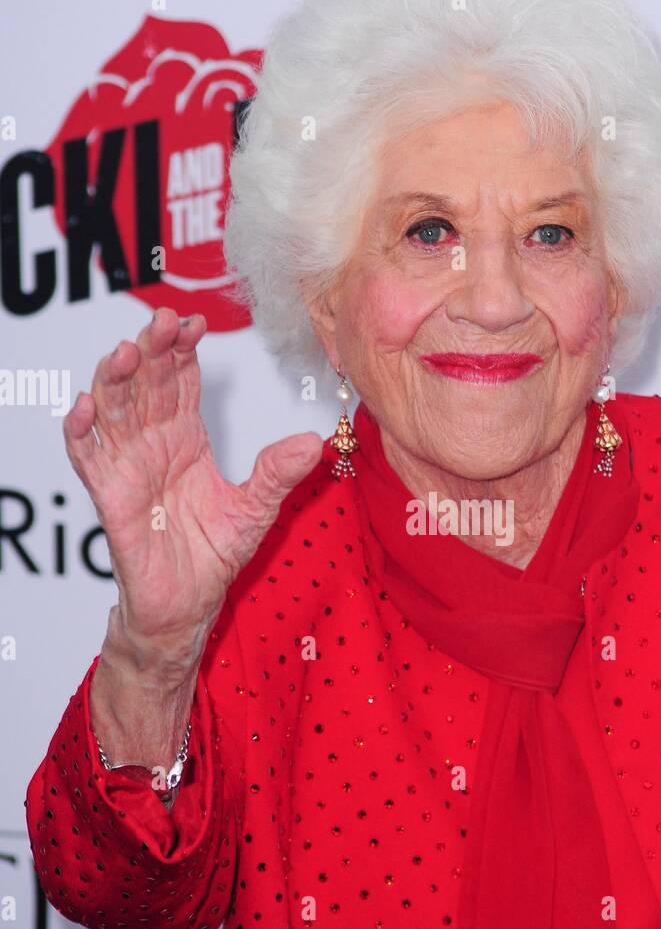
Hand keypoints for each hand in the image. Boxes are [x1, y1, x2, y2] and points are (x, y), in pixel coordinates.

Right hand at [64, 306, 323, 676]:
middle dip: (152, 349)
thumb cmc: (212, 557)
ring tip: (129, 352)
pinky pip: (87, 457)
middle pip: (145, 383)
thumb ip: (277, 474)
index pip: (180, 381)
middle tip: (164, 322)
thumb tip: (310, 441)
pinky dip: (81, 431)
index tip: (197, 323)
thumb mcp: (255, 510)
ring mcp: (128, 467)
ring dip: (116, 378)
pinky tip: (87, 407)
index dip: (184, 350)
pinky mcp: (110, 497)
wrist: (186, 607)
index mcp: (186, 439)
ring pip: (112, 409)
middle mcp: (153, 445)